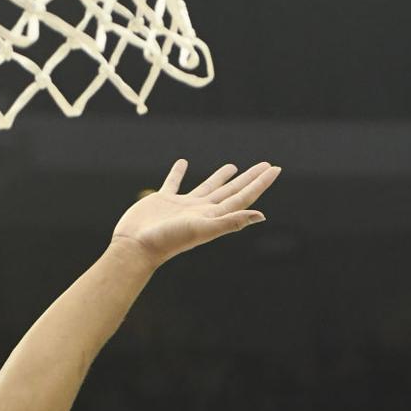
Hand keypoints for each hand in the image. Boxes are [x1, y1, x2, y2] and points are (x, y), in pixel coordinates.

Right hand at [111, 159, 279, 268]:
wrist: (135, 247)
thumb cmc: (167, 241)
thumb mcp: (202, 229)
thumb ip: (231, 221)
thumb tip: (261, 216)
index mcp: (212, 216)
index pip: (242, 197)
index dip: (260, 184)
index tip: (275, 169)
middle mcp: (201, 211)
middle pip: (231, 191)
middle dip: (249, 178)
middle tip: (265, 165)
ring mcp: (182, 206)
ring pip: (207, 187)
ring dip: (220, 177)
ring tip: (232, 166)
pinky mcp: (162, 200)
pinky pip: (174, 183)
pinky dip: (178, 172)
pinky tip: (183, 163)